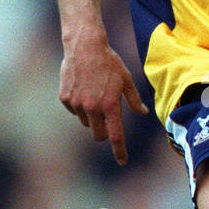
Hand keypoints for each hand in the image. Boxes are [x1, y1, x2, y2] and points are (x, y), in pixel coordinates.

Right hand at [59, 29, 149, 163]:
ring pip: (86, 122)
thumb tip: (143, 112)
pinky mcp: (65, 98)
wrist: (84, 46)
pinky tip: (83, 88)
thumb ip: (134, 99)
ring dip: (91, 116)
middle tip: (107, 117)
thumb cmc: (109, 62)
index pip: (115, 136)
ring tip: (94, 93)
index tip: (122, 161)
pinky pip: (74, 111)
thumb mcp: (126, 79)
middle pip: (98, 134)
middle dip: (104, 131)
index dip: (119, 150)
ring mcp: (77, 104)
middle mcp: (92, 108)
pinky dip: (79, 106)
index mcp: (110, 105)